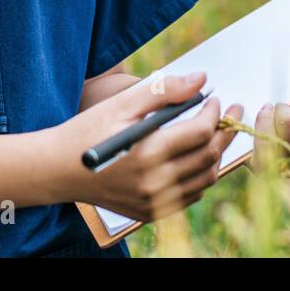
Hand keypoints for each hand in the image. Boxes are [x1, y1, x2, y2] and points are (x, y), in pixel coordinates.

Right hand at [57, 70, 243, 223]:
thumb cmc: (90, 129)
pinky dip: (200, 175)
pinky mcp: (150, 212)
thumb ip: (164, 90)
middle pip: (209, 156)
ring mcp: (153, 202)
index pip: (201, 132)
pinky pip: (190, 195)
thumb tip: (201, 78)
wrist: (58, 169)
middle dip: (225, 131)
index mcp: (147, 152)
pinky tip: (195, 156)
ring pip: (205, 179)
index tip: (214, 98)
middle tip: (231, 112)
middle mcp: (154, 183)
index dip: (215, 112)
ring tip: (215, 133)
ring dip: (216, 154)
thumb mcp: (123, 103)